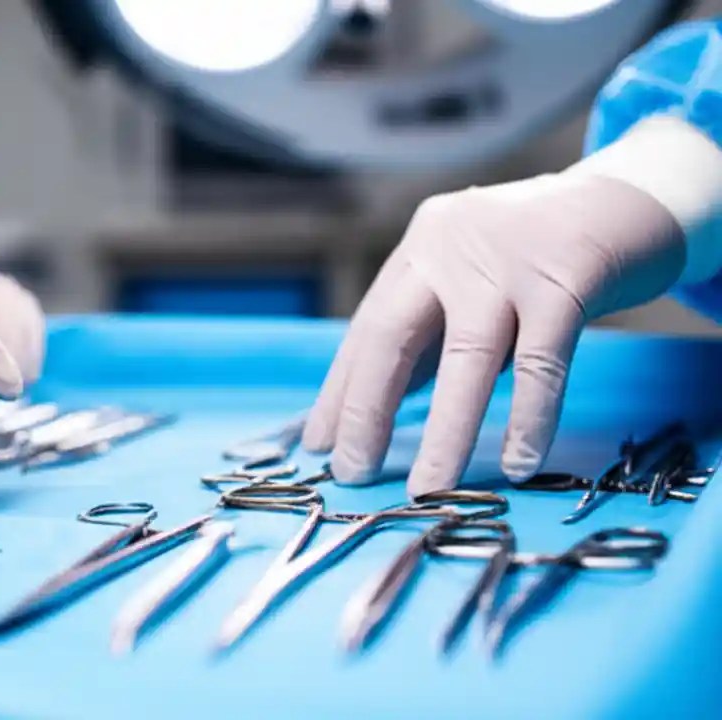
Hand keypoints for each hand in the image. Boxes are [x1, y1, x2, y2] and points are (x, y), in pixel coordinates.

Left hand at [302, 172, 684, 495]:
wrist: (639, 195)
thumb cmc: (546, 255)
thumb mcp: (476, 279)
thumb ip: (435, 330)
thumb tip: (381, 408)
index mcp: (422, 246)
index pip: (367, 327)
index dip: (340, 389)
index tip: (316, 442)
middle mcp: (452, 245)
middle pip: (392, 336)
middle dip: (366, 411)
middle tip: (350, 472)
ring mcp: (509, 258)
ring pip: (468, 359)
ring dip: (446, 433)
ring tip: (427, 490)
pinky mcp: (569, 274)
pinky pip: (543, 361)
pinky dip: (529, 418)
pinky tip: (517, 463)